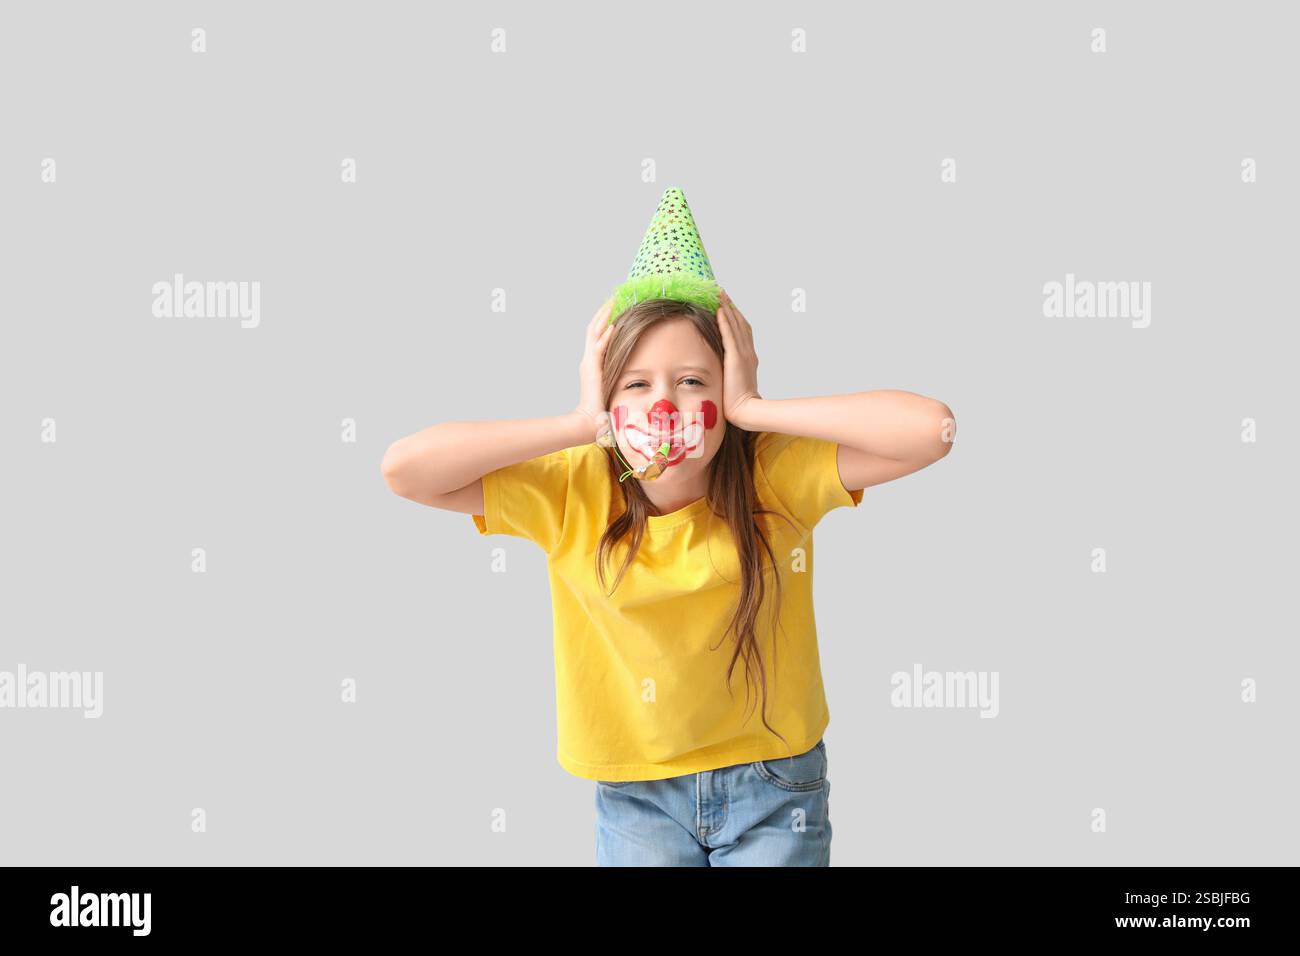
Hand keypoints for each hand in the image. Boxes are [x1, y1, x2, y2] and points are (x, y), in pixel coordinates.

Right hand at [573, 298, 617, 436]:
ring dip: (604, 317)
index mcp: (593, 363)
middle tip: (614, 296)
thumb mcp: (612, 386)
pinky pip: (598, 349)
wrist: (589, 422)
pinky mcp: (592, 370)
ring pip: (594, 333)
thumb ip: (618, 375)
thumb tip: (635, 371)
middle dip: (604, 311)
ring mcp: (589, 364)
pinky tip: (614, 326)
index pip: (598, 334)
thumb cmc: (602, 408)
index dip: (605, 319)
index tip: (615, 305)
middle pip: (594, 328)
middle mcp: (588, 360)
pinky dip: (605, 337)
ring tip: (613, 303)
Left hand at [716, 289, 761, 428]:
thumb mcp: (733, 381)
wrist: (746, 410)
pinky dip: (725, 321)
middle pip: (740, 323)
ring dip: (727, 308)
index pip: (742, 330)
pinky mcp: (736, 358)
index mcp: (748, 356)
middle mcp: (748, 351)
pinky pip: (730, 335)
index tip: (725, 303)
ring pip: (735, 325)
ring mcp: (743, 354)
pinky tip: (719, 310)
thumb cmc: (738, 401)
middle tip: (721, 291)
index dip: (734, 315)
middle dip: (730, 306)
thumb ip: (729, 371)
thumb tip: (720, 368)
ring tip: (719, 294)